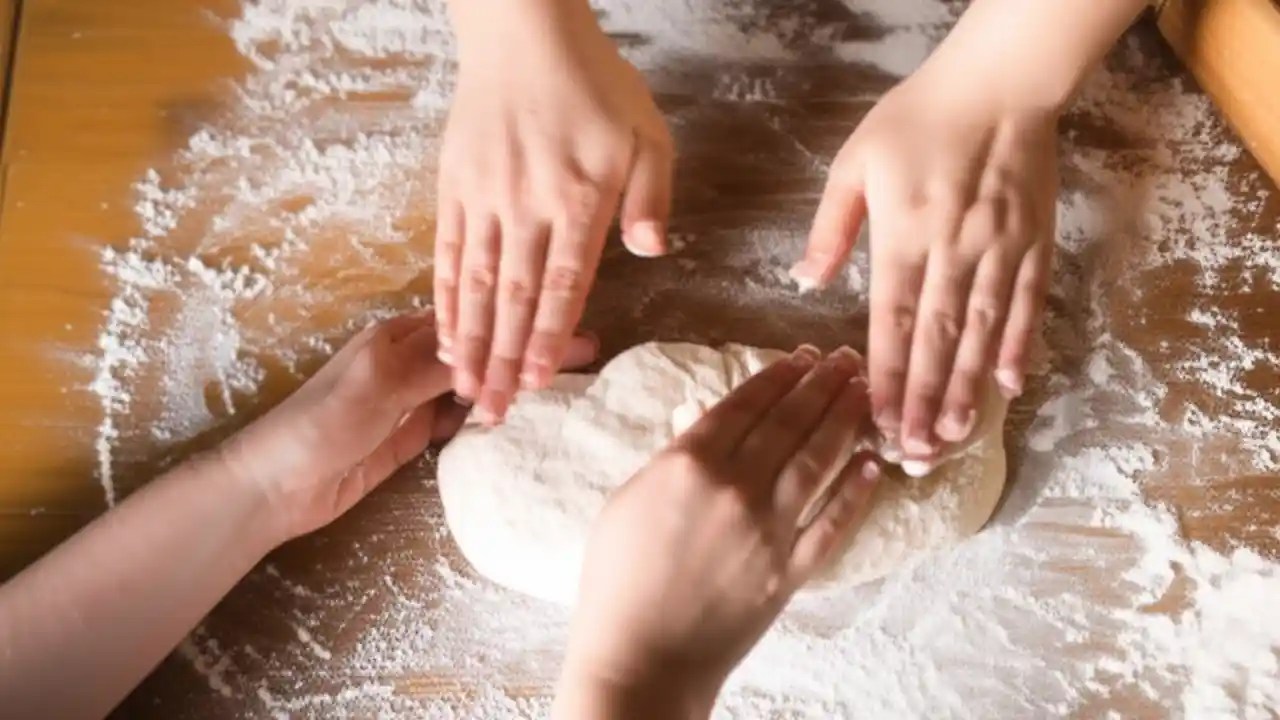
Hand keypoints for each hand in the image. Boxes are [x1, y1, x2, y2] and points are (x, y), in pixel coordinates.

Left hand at [222, 313, 597, 542]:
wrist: (278, 486)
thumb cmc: (321, 424)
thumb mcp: (380, 384)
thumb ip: (435, 364)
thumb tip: (492, 345)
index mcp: (401, 335)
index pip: (474, 322)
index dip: (519, 322)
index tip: (572, 325)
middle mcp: (413, 360)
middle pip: (482, 349)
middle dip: (528, 348)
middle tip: (586, 356)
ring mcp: (416, 399)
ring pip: (478, 384)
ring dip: (514, 383)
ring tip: (566, 385)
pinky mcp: (415, 437)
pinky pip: (464, 421)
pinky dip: (492, 419)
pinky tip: (524, 420)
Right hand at [435, 0, 673, 425]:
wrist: (524, 34)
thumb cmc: (595, 84)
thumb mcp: (647, 133)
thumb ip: (652, 196)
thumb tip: (649, 251)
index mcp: (579, 199)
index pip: (562, 284)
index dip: (546, 338)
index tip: (534, 384)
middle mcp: (526, 206)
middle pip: (514, 298)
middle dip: (503, 361)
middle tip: (492, 414)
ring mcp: (484, 199)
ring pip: (477, 283)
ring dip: (471, 342)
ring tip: (463, 390)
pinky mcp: (455, 187)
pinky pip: (449, 252)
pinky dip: (446, 298)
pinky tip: (445, 335)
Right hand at [555, 347, 881, 717]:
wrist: (639, 657)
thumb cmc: (617, 580)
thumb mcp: (629, 500)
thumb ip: (673, 455)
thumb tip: (704, 416)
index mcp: (688, 463)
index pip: (747, 402)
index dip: (781, 374)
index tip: (803, 355)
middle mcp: (736, 488)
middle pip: (790, 421)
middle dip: (823, 384)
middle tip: (847, 359)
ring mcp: (769, 530)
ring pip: (820, 460)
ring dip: (845, 419)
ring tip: (864, 391)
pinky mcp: (790, 571)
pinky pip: (833, 523)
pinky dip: (856, 491)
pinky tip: (872, 464)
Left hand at [791, 66, 1057, 460]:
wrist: (997, 82)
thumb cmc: (916, 119)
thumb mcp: (854, 163)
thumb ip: (829, 228)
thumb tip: (803, 282)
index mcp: (904, 236)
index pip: (892, 322)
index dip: (888, 377)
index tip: (880, 423)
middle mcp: (954, 252)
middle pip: (938, 341)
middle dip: (926, 402)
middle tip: (917, 453)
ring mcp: (1000, 251)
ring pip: (983, 332)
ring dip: (969, 388)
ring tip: (956, 436)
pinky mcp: (1035, 244)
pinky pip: (1029, 304)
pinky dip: (1021, 345)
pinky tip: (1011, 384)